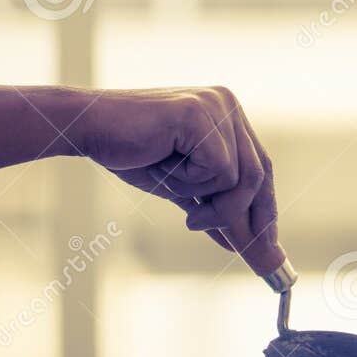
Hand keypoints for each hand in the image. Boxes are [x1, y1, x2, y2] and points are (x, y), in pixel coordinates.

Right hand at [68, 86, 284, 275]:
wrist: (88, 129)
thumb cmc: (129, 153)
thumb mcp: (178, 188)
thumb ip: (209, 209)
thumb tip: (237, 244)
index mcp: (226, 114)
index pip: (260, 166)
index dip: (265, 208)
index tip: (268, 247)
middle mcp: (228, 104)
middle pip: (259, 173)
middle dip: (249, 218)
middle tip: (241, 252)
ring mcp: (216, 107)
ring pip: (241, 178)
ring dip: (208, 201)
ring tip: (174, 194)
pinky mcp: (200, 115)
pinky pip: (217, 170)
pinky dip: (189, 183)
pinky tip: (162, 169)